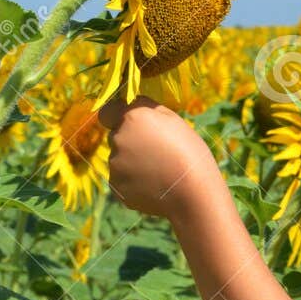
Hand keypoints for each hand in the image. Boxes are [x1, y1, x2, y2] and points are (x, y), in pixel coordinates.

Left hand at [99, 96, 223, 222]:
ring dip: (132, 163)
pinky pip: (122, 181)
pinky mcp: (117, 188)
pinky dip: (134, 183)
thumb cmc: (190, 153)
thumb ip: (147, 109)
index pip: (107, 112)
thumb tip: (131, 105)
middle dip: (130, 142)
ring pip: (119, 160)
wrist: (193, 194)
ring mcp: (115, 165)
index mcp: (131, 118)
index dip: (117, 117)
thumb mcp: (173, 120)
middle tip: (157, 153)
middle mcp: (118, 139)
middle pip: (116, 137)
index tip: (132, 125)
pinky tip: (154, 185)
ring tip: (159, 172)